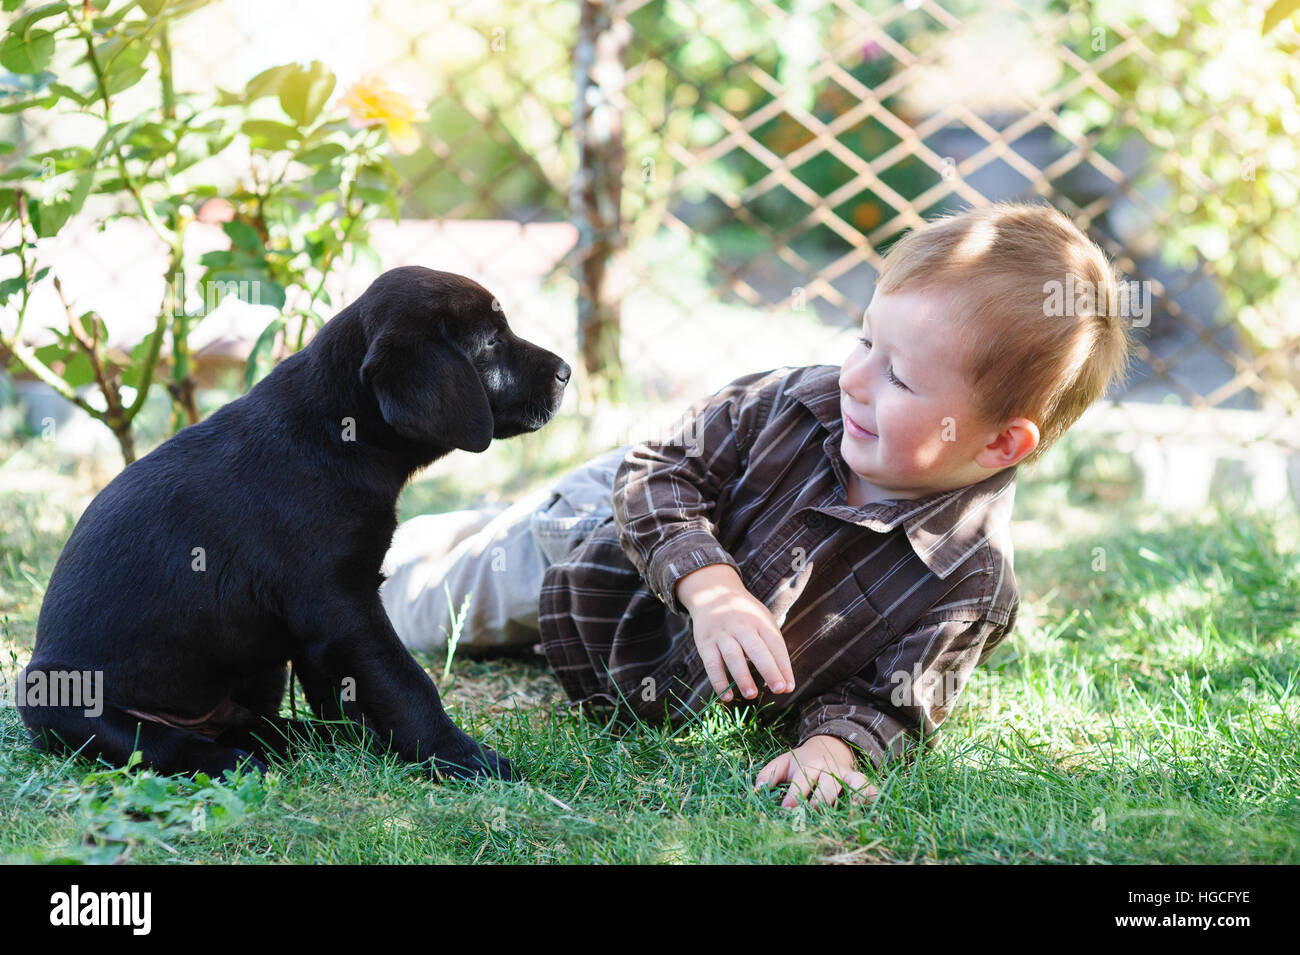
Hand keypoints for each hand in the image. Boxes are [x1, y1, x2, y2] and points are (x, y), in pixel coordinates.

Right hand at [675, 563, 794, 700]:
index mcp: (760, 621)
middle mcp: (742, 626)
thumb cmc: (745, 615)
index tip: (789, 687)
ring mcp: (723, 634)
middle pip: (757, 649)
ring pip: (733, 656)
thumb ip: (773, 648)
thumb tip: (785, 682)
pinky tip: (725, 696)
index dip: (783, 666)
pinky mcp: (705, 643)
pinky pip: (711, 663)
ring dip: (743, 677)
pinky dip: (718, 680)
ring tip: (751, 695)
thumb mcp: (762, 621)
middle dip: (769, 670)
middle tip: (778, 689)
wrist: (712, 592)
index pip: (775, 645)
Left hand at [755, 735, 878, 808]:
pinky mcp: (857, 779)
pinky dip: (868, 794)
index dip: (794, 795)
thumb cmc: (800, 762)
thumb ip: (767, 775)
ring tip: (838, 813)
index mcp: (807, 764)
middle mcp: (827, 768)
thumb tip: (757, 791)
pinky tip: (862, 805)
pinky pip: (867, 785)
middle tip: (810, 816)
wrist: (827, 746)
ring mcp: (844, 773)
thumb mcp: (782, 763)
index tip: (786, 809)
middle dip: (819, 802)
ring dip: (846, 798)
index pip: (801, 779)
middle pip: (827, 784)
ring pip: (849, 783)